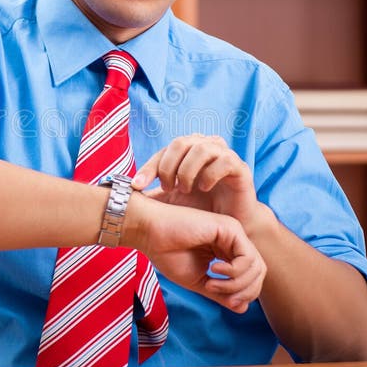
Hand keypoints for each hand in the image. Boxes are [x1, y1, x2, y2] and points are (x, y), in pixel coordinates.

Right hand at [124, 193, 265, 313]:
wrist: (150, 233)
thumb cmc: (168, 254)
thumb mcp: (199, 281)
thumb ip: (221, 293)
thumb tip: (243, 308)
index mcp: (226, 251)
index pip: (251, 276)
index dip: (244, 294)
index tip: (224, 300)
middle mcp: (234, 241)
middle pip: (259, 272)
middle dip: (246, 291)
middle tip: (224, 297)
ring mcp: (233, 233)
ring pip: (256, 266)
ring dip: (236, 284)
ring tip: (212, 284)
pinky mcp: (230, 228)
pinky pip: (247, 258)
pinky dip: (234, 272)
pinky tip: (213, 270)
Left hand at [133, 134, 259, 230]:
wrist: (232, 224)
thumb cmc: (202, 208)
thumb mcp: (174, 200)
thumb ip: (155, 192)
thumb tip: (127, 191)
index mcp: (189, 149)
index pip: (164, 150)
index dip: (149, 167)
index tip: (137, 186)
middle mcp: (206, 146)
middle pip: (180, 143)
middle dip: (168, 167)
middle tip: (167, 189)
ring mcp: (224, 154)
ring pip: (201, 148)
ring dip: (187, 171)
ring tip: (184, 190)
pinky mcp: (240, 166)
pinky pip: (223, 160)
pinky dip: (209, 174)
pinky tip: (202, 189)